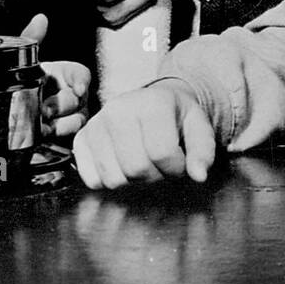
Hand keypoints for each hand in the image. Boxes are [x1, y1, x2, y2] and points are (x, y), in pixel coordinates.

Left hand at [21, 14, 90, 137]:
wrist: (7, 112)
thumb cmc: (22, 83)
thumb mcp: (24, 61)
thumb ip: (31, 38)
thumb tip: (40, 19)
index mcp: (64, 75)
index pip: (81, 74)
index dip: (81, 81)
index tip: (77, 88)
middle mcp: (70, 95)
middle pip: (78, 99)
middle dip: (62, 104)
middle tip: (45, 108)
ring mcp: (68, 116)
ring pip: (77, 120)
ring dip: (61, 122)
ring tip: (43, 123)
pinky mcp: (61, 135)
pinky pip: (68, 136)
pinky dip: (56, 135)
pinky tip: (43, 133)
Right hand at [73, 79, 215, 188]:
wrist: (151, 103)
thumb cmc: (176, 118)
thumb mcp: (198, 128)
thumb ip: (203, 151)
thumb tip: (198, 175)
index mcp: (151, 102)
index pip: (162, 153)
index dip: (176, 167)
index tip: (180, 160)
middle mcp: (119, 108)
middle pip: (136, 169)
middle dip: (155, 175)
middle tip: (160, 162)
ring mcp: (96, 123)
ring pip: (114, 179)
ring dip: (133, 181)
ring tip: (142, 161)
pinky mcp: (81, 139)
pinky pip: (92, 180)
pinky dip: (110, 181)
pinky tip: (122, 165)